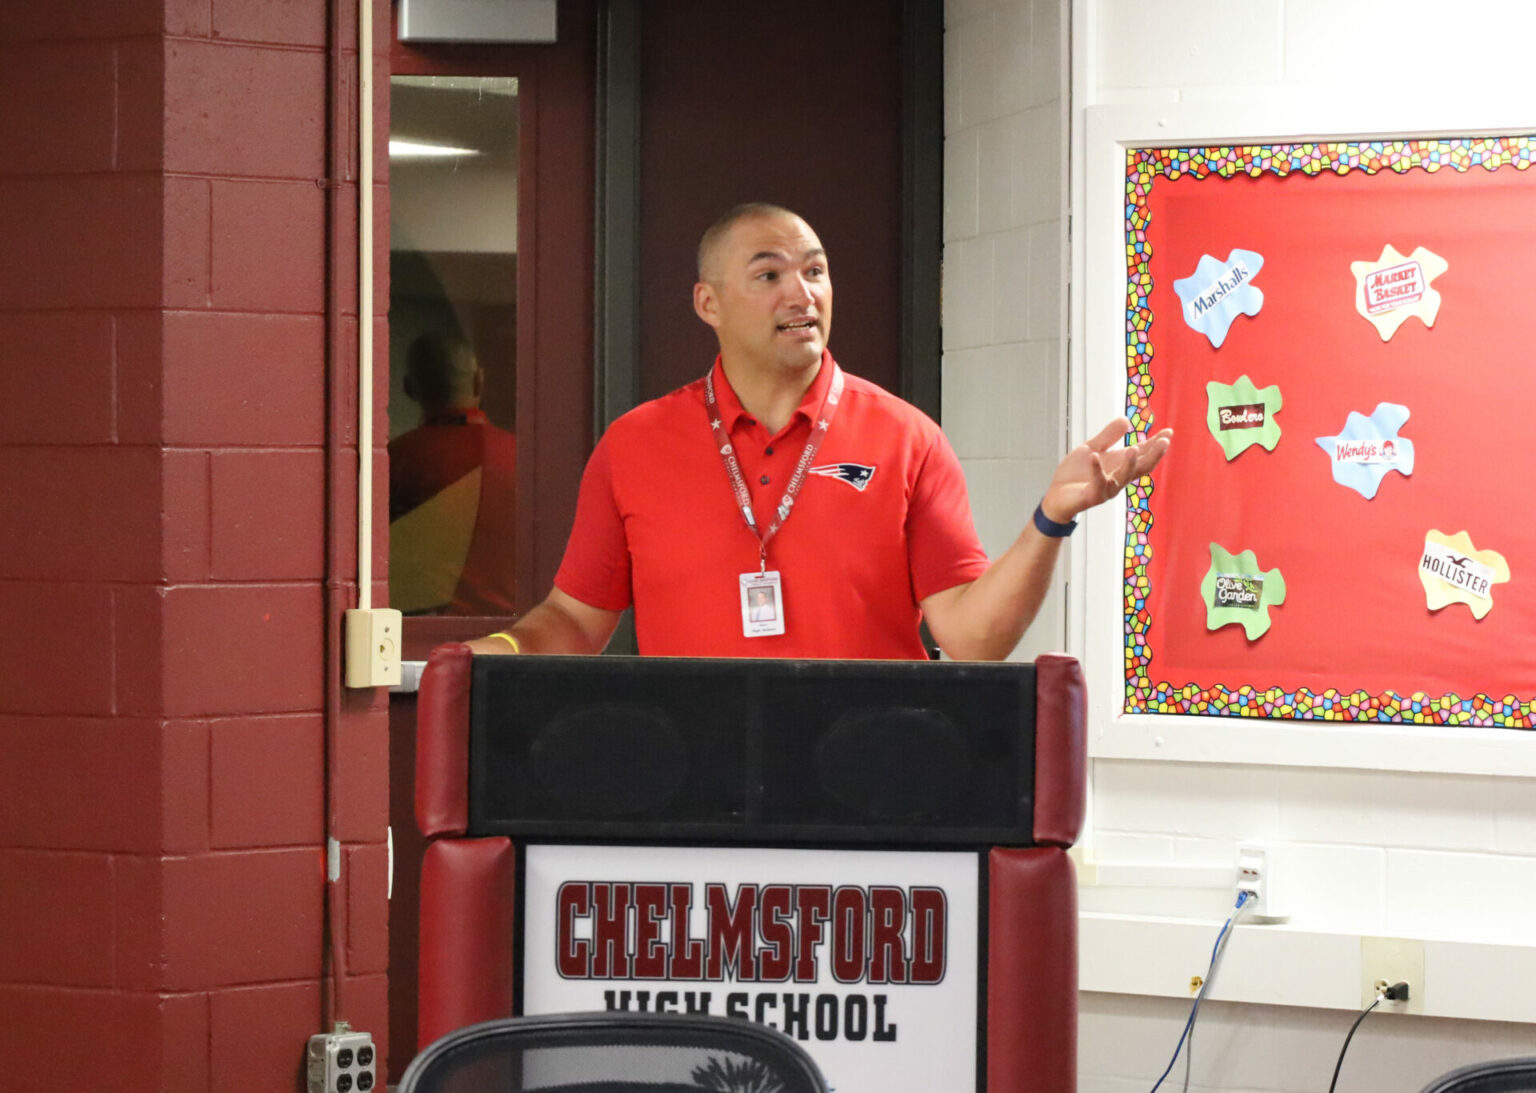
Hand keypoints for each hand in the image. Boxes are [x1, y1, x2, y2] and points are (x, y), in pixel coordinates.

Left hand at [1040, 418, 1172, 521]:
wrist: (1056, 495)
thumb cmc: (1076, 474)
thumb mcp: (1092, 449)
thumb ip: (1108, 436)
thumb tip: (1126, 419)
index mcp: (1120, 465)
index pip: (1142, 453)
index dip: (1156, 444)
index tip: (1169, 432)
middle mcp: (1119, 477)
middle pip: (1141, 467)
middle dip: (1154, 455)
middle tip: (1164, 442)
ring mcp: (1107, 488)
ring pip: (1123, 476)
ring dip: (1129, 463)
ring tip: (1134, 448)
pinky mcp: (1092, 495)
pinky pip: (1097, 481)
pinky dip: (1095, 469)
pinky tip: (1094, 456)